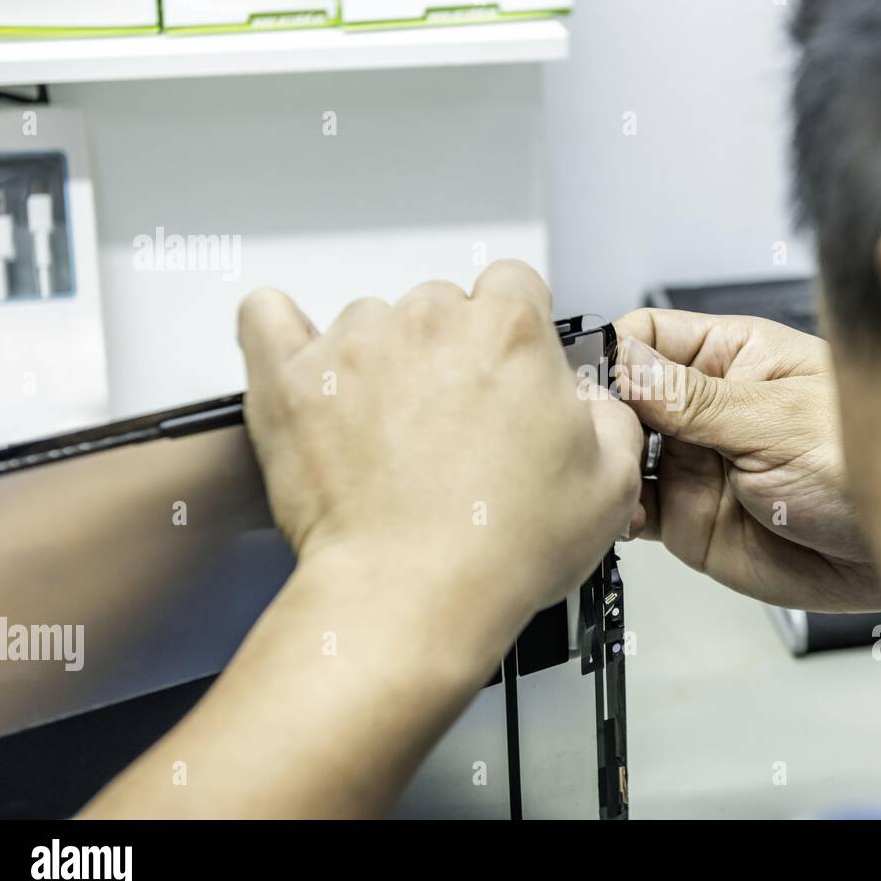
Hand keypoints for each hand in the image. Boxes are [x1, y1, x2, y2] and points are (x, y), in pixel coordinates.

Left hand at [239, 262, 643, 661]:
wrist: (411, 595)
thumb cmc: (500, 547)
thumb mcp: (611, 484)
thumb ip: (612, 416)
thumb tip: (591, 400)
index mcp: (508, 330)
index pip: (515, 285)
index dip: (519, 328)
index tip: (513, 368)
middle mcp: (429, 321)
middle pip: (443, 305)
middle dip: (454, 354)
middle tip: (458, 426)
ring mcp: (354, 345)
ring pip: (371, 322)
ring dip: (383, 362)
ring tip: (392, 434)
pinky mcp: (291, 380)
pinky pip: (269, 319)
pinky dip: (284, 335)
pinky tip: (307, 366)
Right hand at [614, 308, 880, 611]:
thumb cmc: (870, 467)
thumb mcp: (778, 422)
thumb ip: (693, 399)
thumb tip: (624, 363)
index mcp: (734, 356)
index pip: (646, 335)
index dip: (612, 354)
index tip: (592, 380)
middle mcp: (706, 407)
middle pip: (623, 395)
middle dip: (601, 412)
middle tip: (593, 435)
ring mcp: (695, 462)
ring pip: (621, 453)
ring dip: (605, 463)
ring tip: (606, 475)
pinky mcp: (689, 518)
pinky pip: (632, 509)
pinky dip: (613, 511)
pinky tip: (619, 511)